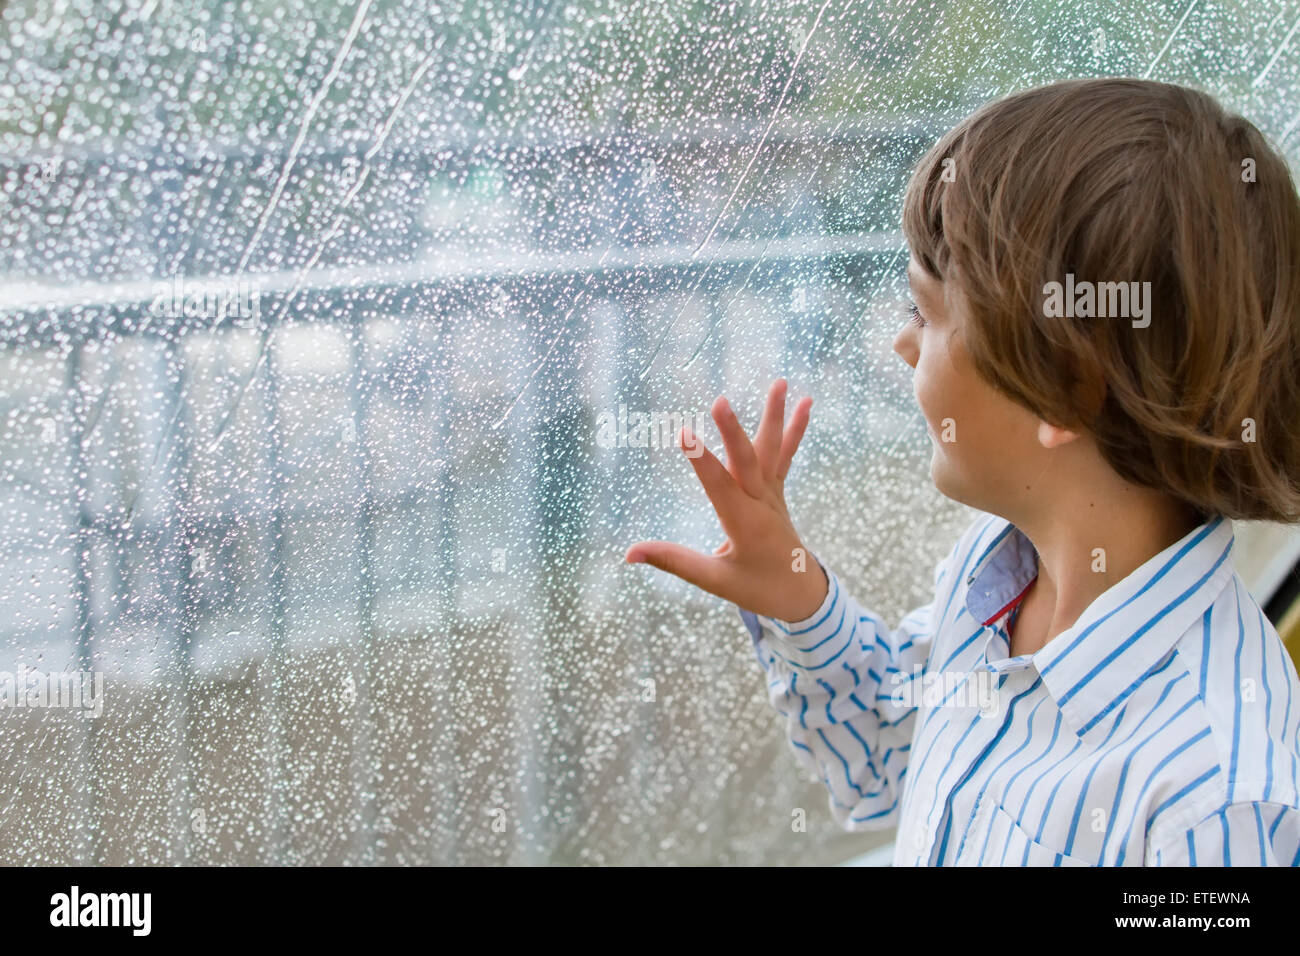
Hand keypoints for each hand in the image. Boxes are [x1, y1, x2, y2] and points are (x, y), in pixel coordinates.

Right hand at [624, 378, 828, 621]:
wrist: (801, 594)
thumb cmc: (756, 588)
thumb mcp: (713, 580)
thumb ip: (673, 561)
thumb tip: (628, 554)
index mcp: (744, 524)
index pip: (718, 487)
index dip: (700, 460)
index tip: (684, 433)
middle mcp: (761, 503)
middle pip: (746, 461)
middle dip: (732, 431)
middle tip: (720, 401)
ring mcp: (772, 494)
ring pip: (772, 450)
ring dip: (775, 415)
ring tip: (781, 382)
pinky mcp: (777, 490)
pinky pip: (785, 455)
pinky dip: (795, 429)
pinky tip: (806, 401)